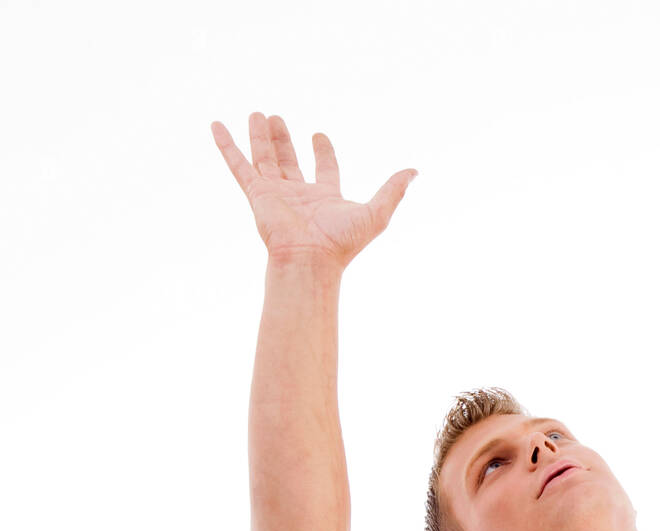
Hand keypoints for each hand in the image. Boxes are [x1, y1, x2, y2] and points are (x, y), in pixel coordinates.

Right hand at [211, 112, 416, 267]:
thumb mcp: (377, 212)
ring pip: (265, 157)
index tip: (319, 135)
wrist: (311, 260)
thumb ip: (393, 190)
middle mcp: (299, 194)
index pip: (324, 169)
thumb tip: (415, 171)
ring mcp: (275, 194)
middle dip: (283, 139)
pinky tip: (216, 125)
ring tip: (258, 113)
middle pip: (289, 160)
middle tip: (275, 118)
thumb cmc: (343, 242)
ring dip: (261, 136)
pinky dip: (226, 145)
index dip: (323, 151)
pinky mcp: (256, 194)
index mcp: (325, 198)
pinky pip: (238, 164)